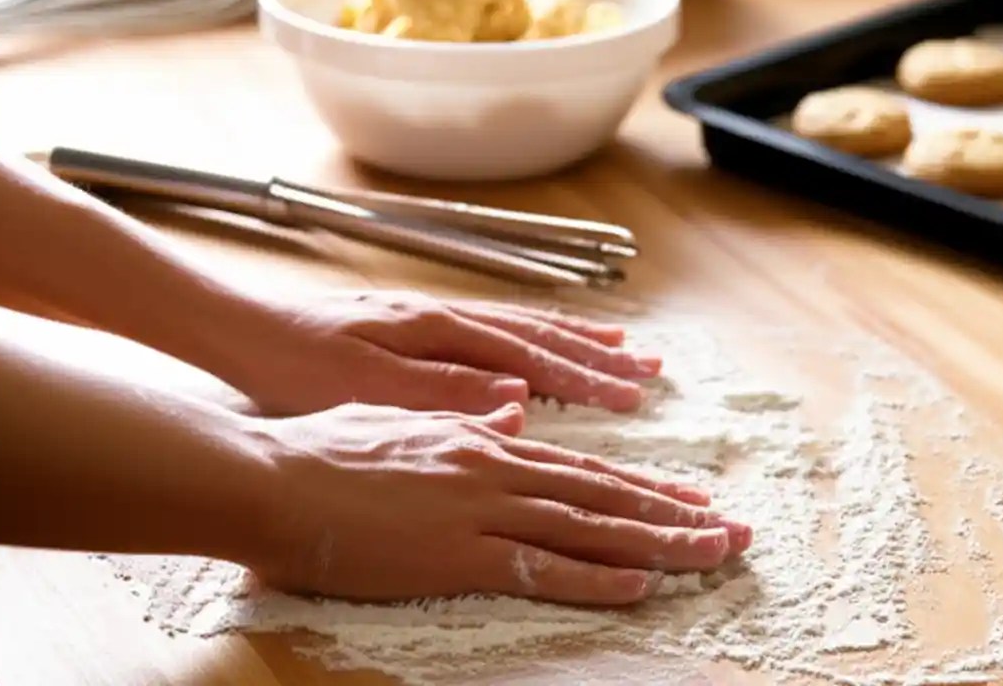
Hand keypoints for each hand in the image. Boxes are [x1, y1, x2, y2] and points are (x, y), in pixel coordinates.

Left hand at [220, 291, 660, 416]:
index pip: (529, 354)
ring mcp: (434, 316)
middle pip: (538, 333)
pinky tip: (546, 346)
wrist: (239, 329)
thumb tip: (519, 394)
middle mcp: (446, 315)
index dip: (585, 377)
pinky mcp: (417, 325)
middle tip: (651, 372)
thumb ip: (445, 389)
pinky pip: (495, 327)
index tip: (632, 395)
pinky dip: (536, 336)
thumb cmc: (296, 366)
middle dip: (599, 356)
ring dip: (577, 341)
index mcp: (438, 331)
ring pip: (521, 326)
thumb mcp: (366, 387)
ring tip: (624, 348)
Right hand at [252, 402, 752, 604]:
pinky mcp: (458, 553)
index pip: (578, 467)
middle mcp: (495, 468)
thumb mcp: (400, 423)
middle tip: (731, 529)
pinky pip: (543, 567)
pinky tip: (642, 583)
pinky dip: (598, 575)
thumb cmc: (320, 452)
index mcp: (480, 441)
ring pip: (590, 526)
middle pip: (602, 493)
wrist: (271, 477)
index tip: (685, 497)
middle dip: (673, 512)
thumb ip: (461, 424)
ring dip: (659, 541)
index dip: (638, 486)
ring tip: (713, 553)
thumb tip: (513, 419)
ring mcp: (481, 509)